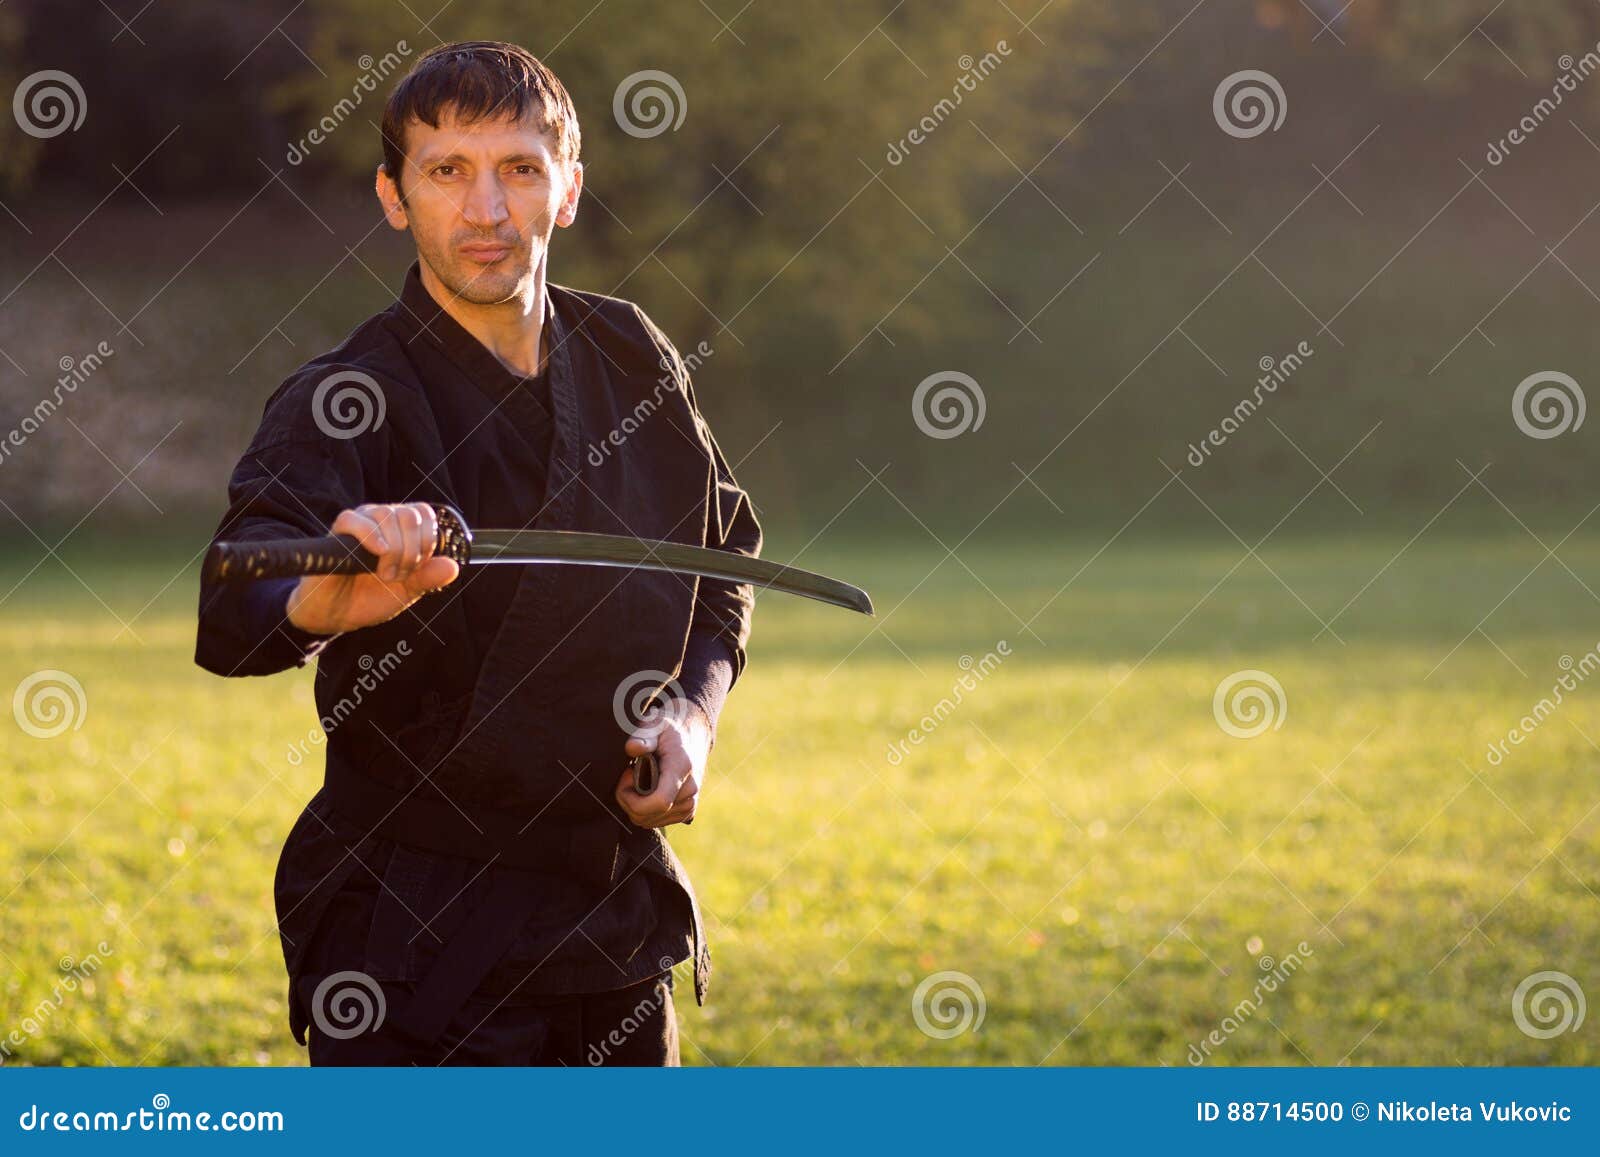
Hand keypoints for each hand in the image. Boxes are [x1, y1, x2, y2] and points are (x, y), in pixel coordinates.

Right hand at [284, 503, 458, 635]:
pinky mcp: (337, 533)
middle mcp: (381, 519)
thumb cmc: (370, 597)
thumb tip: (454, 567)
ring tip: (384, 575)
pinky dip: (370, 535)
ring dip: (393, 551)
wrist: (337, 614)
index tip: (419, 566)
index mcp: (400, 528)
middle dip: (411, 551)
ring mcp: (359, 523)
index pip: (424, 514)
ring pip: (386, 515)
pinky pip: (354, 520)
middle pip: (409, 516)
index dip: (428, 540)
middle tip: (399, 575)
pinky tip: (378, 552)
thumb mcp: (407, 591)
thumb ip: (429, 578)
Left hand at [614, 700, 710, 828]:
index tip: (627, 775)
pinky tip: (646, 790)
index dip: (633, 797)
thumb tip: (632, 748)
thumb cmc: (668, 729)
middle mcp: (690, 790)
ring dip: (635, 804)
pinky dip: (644, 810)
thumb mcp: (654, 723)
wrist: (692, 735)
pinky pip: (655, 822)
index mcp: (682, 768)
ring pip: (647, 821)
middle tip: (629, 774)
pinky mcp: (687, 812)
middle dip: (628, 799)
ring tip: (639, 780)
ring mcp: (690, 804)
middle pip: (646, 816)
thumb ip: (643, 735)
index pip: (659, 801)